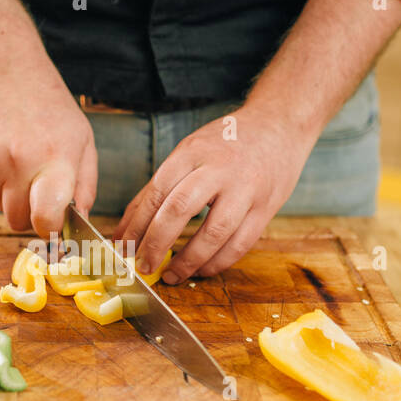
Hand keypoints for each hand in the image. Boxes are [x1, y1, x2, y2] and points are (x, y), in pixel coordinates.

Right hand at [0, 60, 97, 236]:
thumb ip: (85, 186)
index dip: (51, 229)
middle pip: (18, 221)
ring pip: (1, 207)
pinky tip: (8, 155)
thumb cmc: (52, 108)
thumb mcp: (83, 142)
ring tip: (25, 165)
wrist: (8, 72)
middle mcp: (21, 164)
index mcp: (55, 161)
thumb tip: (79, 221)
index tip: (56, 224)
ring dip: (14, 197)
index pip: (45, 219)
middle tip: (41, 194)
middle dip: (31, 216)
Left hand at [114, 104, 313, 282]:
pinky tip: (201, 270)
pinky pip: (240, 244)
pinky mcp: (266, 208)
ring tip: (171, 275)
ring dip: (188, 260)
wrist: (278, 126)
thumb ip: (158, 189)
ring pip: (214, 232)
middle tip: (142, 265)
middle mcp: (219, 169)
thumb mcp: (189, 152)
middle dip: (156, 243)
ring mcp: (246, 189)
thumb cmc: (226, 144)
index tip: (122, 247)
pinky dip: (217, 262)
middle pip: (180, 209)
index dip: (136, 224)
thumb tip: (124, 230)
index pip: (157, 191)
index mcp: (193, 152)